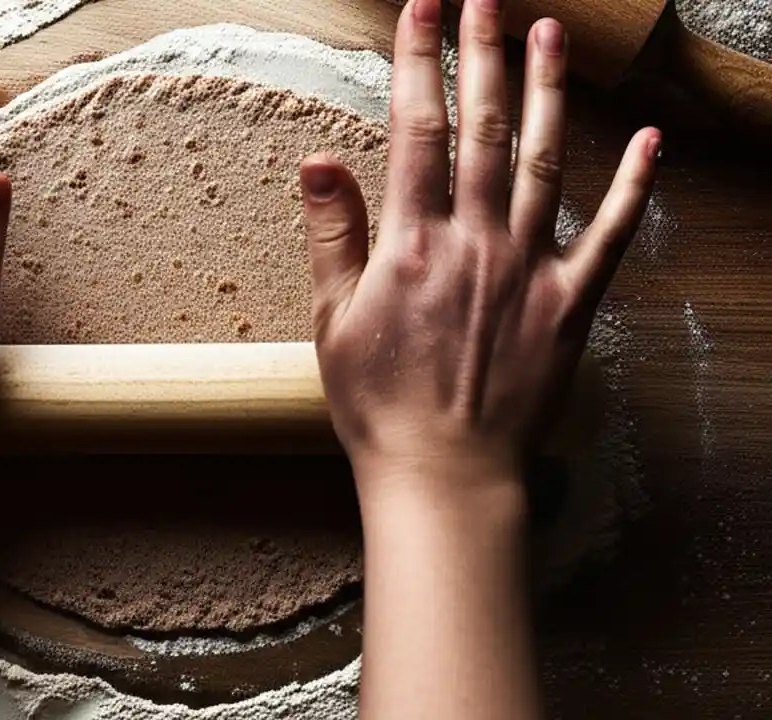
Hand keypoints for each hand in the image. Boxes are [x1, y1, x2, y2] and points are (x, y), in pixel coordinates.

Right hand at [300, 0, 658, 492]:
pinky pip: (608, 235)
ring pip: (546, 161)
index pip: (417, 130)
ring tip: (548, 36)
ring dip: (548, 92)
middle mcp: (476, 241)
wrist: (444, 472)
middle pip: (486, 128)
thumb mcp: (331, 320)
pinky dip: (632, 185)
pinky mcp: (569, 304)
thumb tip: (320, 160)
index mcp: (413, 243)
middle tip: (486, 1)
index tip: (422, 11)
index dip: (420, 64)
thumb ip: (333, 235)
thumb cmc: (380, 403)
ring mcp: (529, 268)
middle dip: (484, 56)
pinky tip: (646, 139)